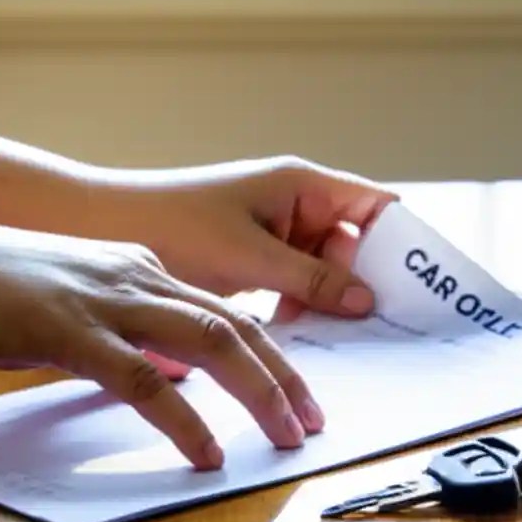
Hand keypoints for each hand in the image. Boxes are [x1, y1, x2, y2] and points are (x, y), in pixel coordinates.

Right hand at [0, 211, 323, 470]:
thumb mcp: (76, 310)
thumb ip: (129, 337)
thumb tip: (172, 376)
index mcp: (141, 270)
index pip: (229, 313)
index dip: (274, 356)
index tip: (301, 396)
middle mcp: (137, 276)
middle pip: (238, 325)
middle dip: (285, 378)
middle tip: (314, 423)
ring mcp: (105, 299)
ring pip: (211, 342)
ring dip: (259, 393)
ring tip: (286, 437)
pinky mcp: (66, 330)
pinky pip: (142, 379)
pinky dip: (184, 420)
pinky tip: (207, 453)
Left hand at [89, 156, 398, 322]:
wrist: (97, 230)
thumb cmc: (171, 226)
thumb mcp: (250, 257)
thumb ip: (313, 278)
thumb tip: (367, 301)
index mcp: (302, 185)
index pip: (377, 207)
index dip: (405, 241)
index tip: (424, 284)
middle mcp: (295, 203)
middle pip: (357, 244)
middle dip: (367, 282)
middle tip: (383, 326)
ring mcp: (276, 232)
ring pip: (327, 269)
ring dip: (332, 300)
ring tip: (340, 337)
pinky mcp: (255, 259)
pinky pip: (297, 283)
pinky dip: (304, 306)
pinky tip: (300, 333)